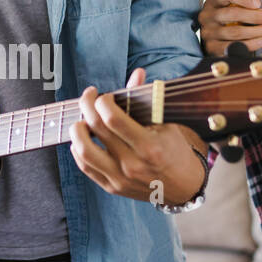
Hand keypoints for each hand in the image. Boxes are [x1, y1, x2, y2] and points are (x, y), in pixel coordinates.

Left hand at [70, 67, 204, 205]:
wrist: (183, 187)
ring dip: (77, 130)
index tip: (103, 95)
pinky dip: (78, 150)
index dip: (102, 101)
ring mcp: (120, 178)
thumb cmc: (175, 151)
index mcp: (149, 146)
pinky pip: (86, 167)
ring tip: (82, 120)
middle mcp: (132, 164)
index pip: (113, 119)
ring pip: (84, 152)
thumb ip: (147, 99)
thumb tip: (137, 73)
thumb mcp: (166, 124)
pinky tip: (83, 138)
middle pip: (96, 129)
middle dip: (86, 106)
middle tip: (88, 98)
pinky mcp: (112, 187)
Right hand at [197, 0, 261, 56]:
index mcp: (213, 2)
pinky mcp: (211, 47)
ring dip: (256, 31)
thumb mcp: (235, 8)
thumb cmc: (227, 20)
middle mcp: (207, 16)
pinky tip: (261, 41)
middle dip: (255, 16)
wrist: (211, 39)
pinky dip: (249, 44)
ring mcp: (208, 32)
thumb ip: (254, 5)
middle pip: (232, 14)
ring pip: (234, 31)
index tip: (258, 3)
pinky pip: (232, 46)